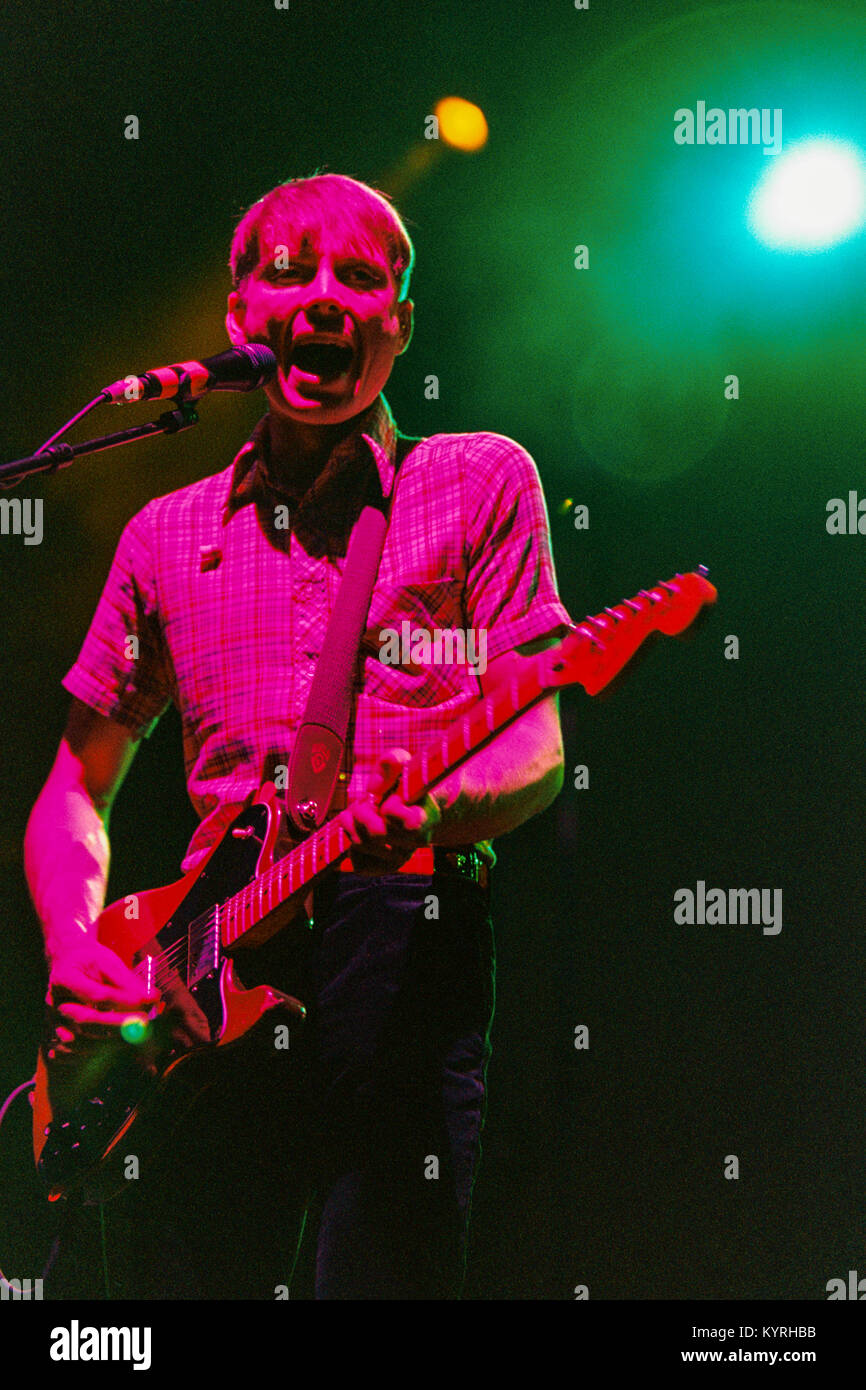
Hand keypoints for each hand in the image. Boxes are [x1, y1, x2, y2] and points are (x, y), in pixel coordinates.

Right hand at [44, 937, 158, 1060]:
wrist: (66, 963)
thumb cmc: (90, 962)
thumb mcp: (108, 962)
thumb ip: (129, 982)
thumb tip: (153, 999)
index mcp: (64, 978)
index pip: (96, 994)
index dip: (122, 1002)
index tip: (144, 1005)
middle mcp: (53, 1003)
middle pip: (85, 1020)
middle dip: (117, 1025)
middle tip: (142, 1025)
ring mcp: (51, 1022)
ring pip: (78, 1042)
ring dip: (107, 1042)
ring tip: (131, 1034)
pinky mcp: (54, 1037)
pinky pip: (70, 1054)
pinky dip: (92, 1055)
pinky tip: (111, 1045)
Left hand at [338, 749, 441, 874]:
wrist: (417, 809)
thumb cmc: (408, 785)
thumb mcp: (404, 766)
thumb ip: (394, 762)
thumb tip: (387, 767)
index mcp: (426, 817)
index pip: (396, 816)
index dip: (388, 804)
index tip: (392, 797)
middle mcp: (416, 843)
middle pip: (376, 834)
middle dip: (361, 813)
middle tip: (364, 803)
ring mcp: (400, 858)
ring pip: (362, 846)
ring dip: (352, 826)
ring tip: (358, 814)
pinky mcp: (384, 868)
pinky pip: (358, 863)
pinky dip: (352, 846)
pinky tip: (359, 832)